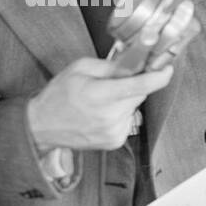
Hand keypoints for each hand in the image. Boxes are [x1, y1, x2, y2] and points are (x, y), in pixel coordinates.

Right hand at [27, 58, 171, 150]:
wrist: (41, 126)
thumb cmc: (57, 97)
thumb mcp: (78, 69)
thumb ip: (109, 66)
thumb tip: (134, 64)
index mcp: (100, 95)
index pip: (142, 85)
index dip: (159, 75)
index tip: (165, 69)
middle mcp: (109, 116)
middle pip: (139, 94)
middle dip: (131, 86)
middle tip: (111, 85)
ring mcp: (113, 131)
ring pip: (134, 108)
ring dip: (123, 102)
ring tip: (99, 104)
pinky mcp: (115, 141)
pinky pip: (128, 121)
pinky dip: (119, 116)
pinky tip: (100, 116)